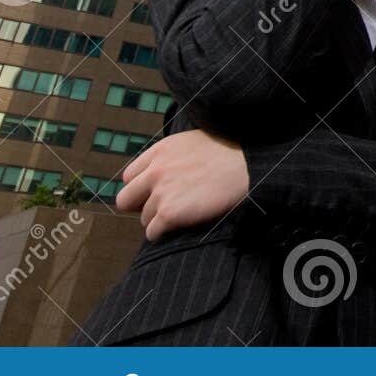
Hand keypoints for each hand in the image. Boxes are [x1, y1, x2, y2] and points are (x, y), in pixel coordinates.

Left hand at [116, 129, 249, 240]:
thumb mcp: (193, 142)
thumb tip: (161, 172)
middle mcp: (155, 171)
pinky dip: (163, 234)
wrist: (249, 167)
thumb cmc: (230, 153)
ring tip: (183, 214)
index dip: (143, 187)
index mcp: (160, 151)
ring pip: (144, 218)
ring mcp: (161, 193)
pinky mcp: (170, 214)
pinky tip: (179, 227)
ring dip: (159, 220)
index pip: (129, 176)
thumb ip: (170, 156)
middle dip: (142, 205)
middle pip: (126, 199)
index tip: (156, 192)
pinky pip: (153, 233)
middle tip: (162, 207)